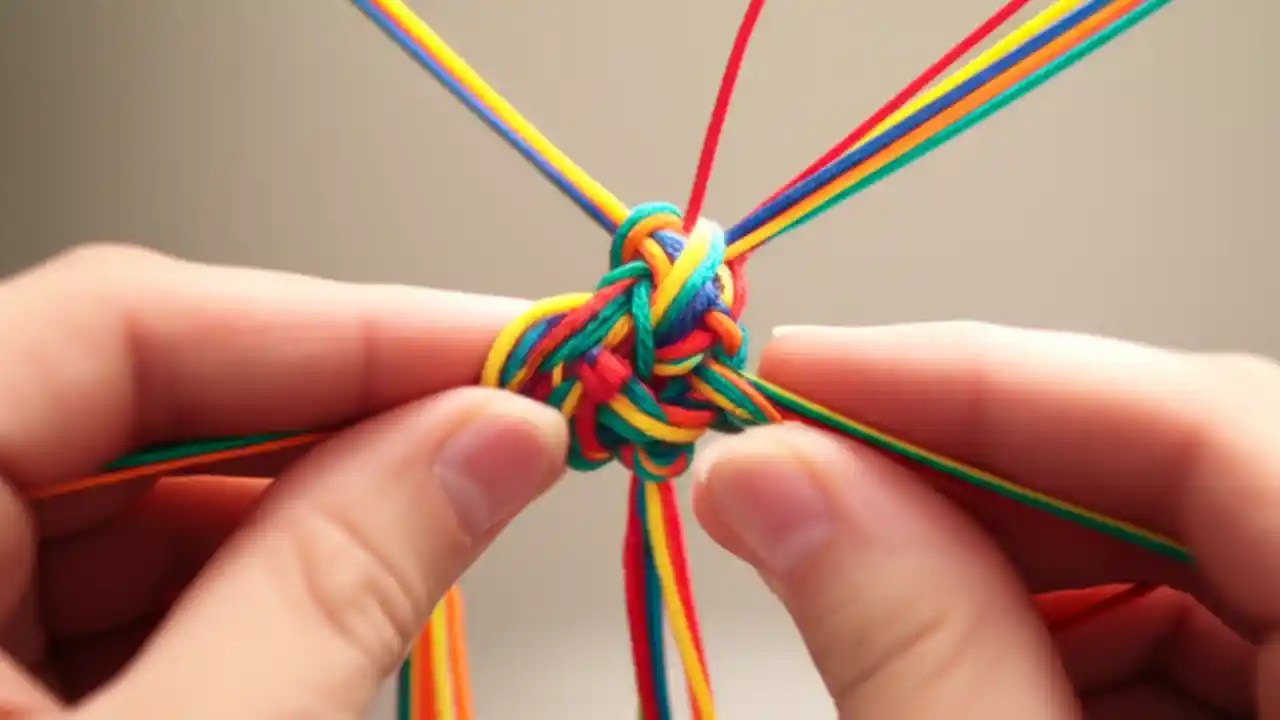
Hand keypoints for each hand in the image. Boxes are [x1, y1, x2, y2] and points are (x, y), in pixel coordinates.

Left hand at [0, 246, 565, 717]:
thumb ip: (332, 589)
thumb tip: (493, 441)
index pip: (115, 326)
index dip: (341, 329)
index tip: (505, 353)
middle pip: (132, 410)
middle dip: (336, 430)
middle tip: (500, 440)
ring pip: (135, 506)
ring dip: (300, 523)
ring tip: (441, 528)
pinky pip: (107, 592)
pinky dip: (236, 599)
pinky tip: (334, 609)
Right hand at [693, 322, 1271, 717]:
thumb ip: (918, 653)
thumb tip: (775, 479)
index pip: (1213, 424)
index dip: (984, 379)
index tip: (799, 377)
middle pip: (1189, 474)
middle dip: (967, 472)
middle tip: (792, 470)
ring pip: (1181, 557)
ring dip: (995, 562)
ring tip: (843, 569)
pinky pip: (1197, 643)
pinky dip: (1057, 641)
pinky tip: (948, 658)